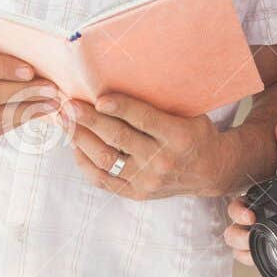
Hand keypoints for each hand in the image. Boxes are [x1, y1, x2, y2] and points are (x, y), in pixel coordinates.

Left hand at [69, 92, 228, 198]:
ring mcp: (148, 180)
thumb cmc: (195, 133)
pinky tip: (75, 147)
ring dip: (81, 139)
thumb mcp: (187, 114)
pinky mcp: (137, 193)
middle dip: (89, 120)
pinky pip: (104, 180)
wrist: (211, 171)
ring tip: (66, 122)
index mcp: (178, 135)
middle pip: (119, 138)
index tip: (98, 98)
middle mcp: (162, 160)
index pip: (144, 119)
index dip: (120, 108)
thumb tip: (119, 83)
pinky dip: (86, 164)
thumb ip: (158, 103)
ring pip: (106, 159)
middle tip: (69, 105)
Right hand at [223, 121, 276, 266]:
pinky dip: (250, 260)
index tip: (249, 215)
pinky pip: (252, 259)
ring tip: (251, 249)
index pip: (237, 205)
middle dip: (236, 233)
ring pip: (239, 246)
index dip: (236, 211)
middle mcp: (257, 219)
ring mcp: (262, 237)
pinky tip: (256, 258)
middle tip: (250, 232)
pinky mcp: (272, 253)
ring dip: (241, 248)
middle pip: (233, 229)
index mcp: (260, 201)